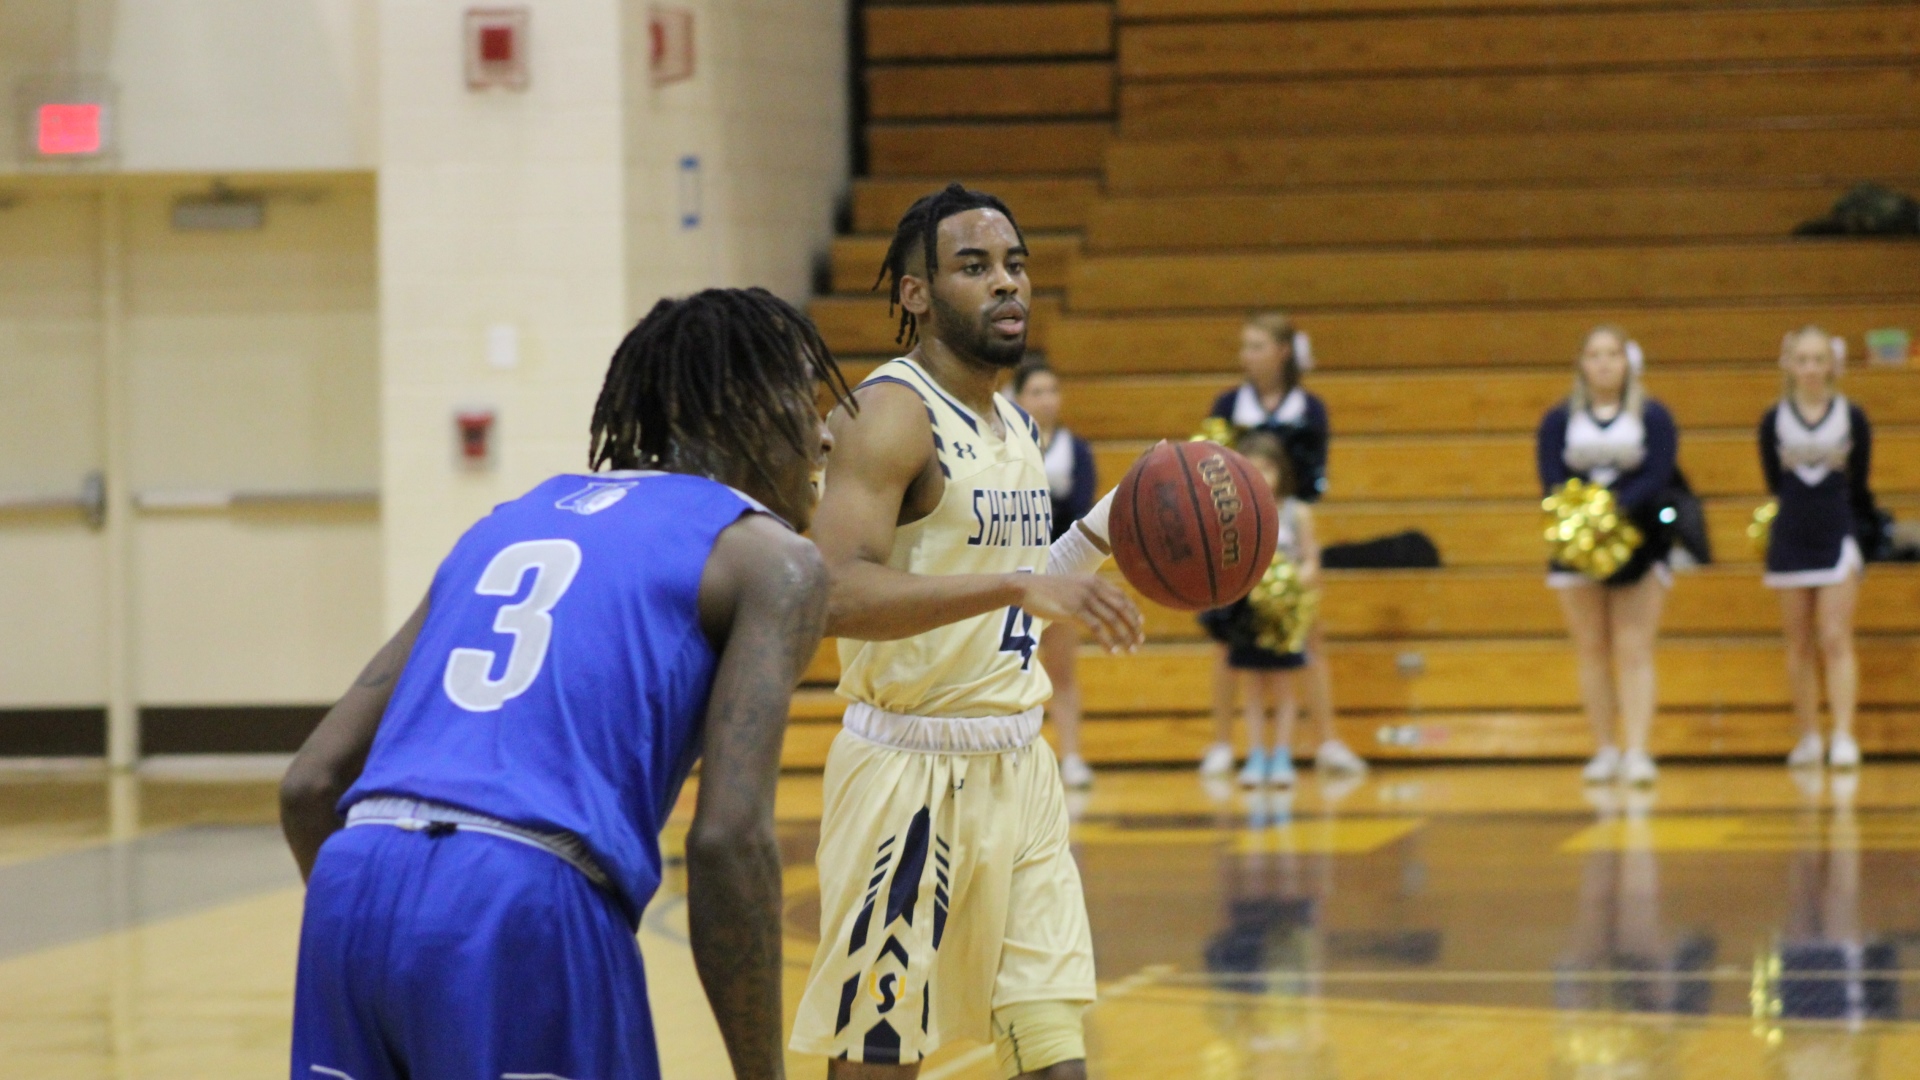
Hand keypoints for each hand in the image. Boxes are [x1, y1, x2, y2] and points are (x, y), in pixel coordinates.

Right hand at [1016, 573, 1143, 652]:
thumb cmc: (1046, 589)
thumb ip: (1087, 594)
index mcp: (1094, 580)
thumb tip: (1099, 608)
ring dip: (1124, 636)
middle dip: (1133, 626)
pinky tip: (1112, 651)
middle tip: (1140, 641)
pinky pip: (1097, 628)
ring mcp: (1084, 598)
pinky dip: (1107, 641)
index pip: (1121, 596)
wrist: (1026, 588)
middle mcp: (1093, 587)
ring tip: (1129, 650)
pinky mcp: (1074, 610)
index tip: (1140, 624)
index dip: (1133, 611)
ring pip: (1112, 619)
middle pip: (1121, 608)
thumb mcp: (1072, 586)